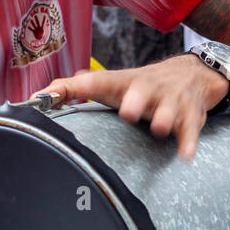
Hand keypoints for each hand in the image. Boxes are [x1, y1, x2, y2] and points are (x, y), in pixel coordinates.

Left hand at [36, 54, 229, 159]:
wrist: (191, 74)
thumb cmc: (139, 85)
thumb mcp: (111, 83)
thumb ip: (75, 88)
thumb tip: (38, 96)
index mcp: (123, 82)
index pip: (99, 81)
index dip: (82, 86)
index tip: (66, 94)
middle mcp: (147, 88)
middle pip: (141, 91)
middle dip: (135, 101)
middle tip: (127, 112)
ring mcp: (170, 100)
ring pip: (169, 109)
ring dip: (164, 119)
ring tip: (160, 129)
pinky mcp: (190, 115)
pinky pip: (190, 129)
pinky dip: (188, 142)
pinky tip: (185, 155)